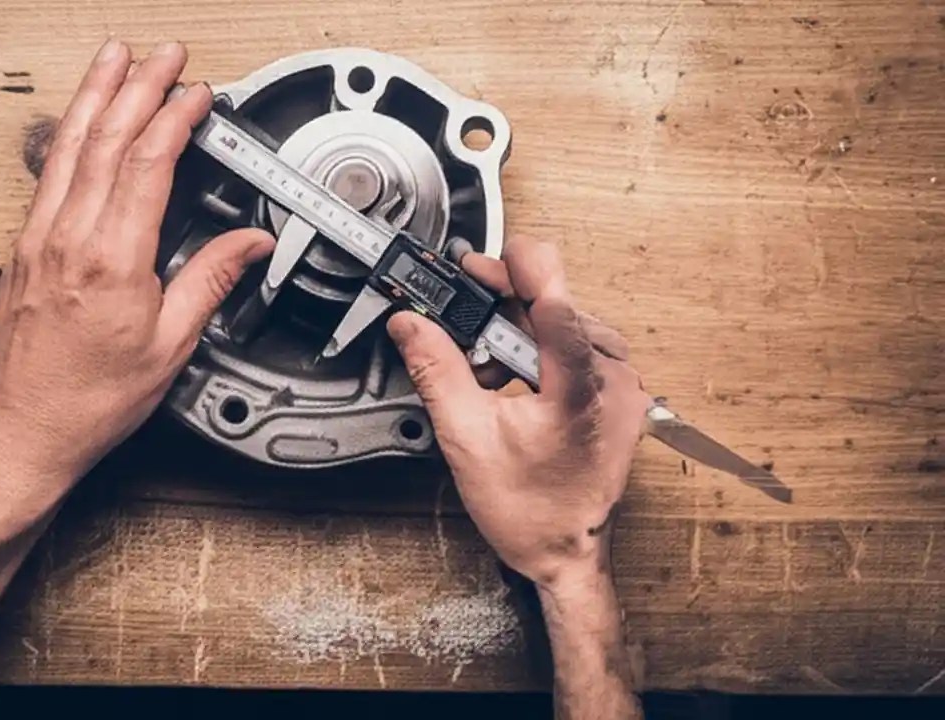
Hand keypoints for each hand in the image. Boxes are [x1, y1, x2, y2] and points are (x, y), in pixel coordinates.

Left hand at [0, 40, 271, 487]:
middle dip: (138, 87)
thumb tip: (249, 243)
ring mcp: (38, 241)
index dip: (174, 119)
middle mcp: (67, 240)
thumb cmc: (91, 401)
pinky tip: (80, 121)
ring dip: (95, 96)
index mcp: (111, 261)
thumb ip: (210, 282)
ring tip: (114, 58)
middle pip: (106, 140)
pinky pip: (49, 175)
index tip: (195, 95)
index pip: (147, 165)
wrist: (26, 432)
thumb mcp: (170, 347)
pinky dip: (70, 135)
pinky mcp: (22, 250)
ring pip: (69, 148)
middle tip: (163, 55)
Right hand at [386, 236, 650, 592]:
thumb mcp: (466, 436)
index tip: (481, 262)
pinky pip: (581, 347)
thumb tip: (410, 323)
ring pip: (568, 323)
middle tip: (461, 320)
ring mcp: (624, 387)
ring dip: (521, 332)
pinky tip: (516, 377)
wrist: (566, 553)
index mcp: (581, 384)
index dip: (515, 267)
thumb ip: (436, 368)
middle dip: (504, 309)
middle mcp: (614, 379)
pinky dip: (543, 350)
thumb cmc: (530, 511)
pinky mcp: (621, 395)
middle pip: (557, 304)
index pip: (555, 295)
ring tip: (489, 369)